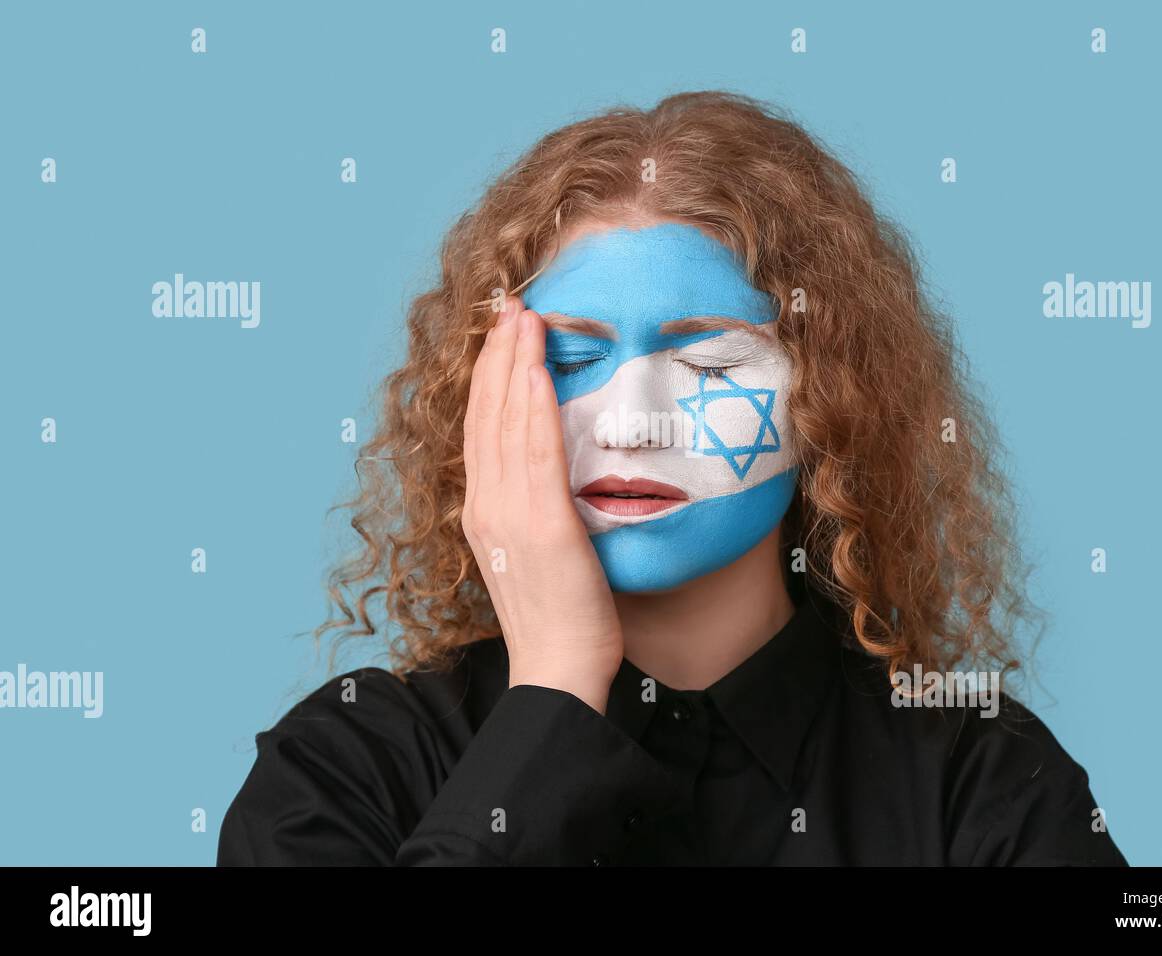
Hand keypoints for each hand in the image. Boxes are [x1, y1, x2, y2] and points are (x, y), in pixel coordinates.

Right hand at [461, 295, 623, 712]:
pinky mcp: (541, 521)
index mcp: (484, 510)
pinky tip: (540, 368)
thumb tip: (548, 480)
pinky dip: (534, 404)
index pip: (482, 428)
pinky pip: (536, 449)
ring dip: (515, 363)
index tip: (502, 337)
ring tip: (524, 318)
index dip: (489, 377)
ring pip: (507, 421)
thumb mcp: (534, 553)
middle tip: (510, 306)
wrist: (556, 667)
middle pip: (487, 414)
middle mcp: (486, 504)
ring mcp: (508, 511)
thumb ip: (531, 511)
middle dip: (497, 355)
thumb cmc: (556, 616)